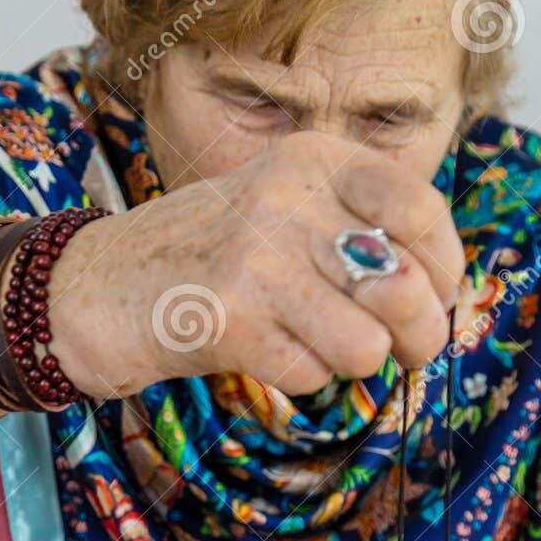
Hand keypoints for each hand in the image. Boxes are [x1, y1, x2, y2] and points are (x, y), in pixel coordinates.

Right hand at [48, 132, 464, 398]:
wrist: (95, 285)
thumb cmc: (206, 256)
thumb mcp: (282, 207)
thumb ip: (355, 228)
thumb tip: (440, 292)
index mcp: (312, 160)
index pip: (420, 207)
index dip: (446, 266)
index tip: (439, 298)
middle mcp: (289, 199)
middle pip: (406, 288)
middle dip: (419, 336)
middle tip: (403, 351)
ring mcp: (256, 259)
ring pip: (366, 344)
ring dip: (354, 363)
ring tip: (321, 348)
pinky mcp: (229, 321)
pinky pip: (311, 376)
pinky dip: (301, 381)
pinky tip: (268, 356)